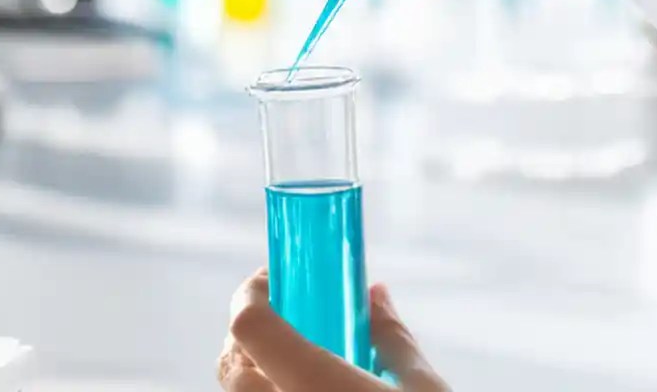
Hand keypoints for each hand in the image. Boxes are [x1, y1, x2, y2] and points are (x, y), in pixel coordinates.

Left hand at [217, 269, 449, 391]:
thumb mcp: (425, 391)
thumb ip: (392, 338)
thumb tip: (377, 294)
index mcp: (316, 386)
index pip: (249, 325)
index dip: (251, 292)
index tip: (273, 276)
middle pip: (231, 365)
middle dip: (248, 333)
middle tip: (288, 318)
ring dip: (254, 373)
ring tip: (299, 364)